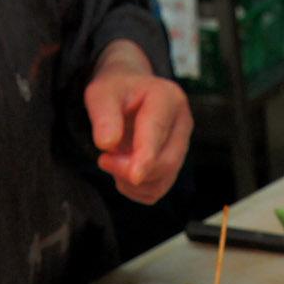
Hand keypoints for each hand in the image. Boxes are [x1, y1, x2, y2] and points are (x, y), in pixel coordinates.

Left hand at [84, 41, 190, 204]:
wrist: (128, 96)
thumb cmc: (116, 93)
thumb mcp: (101, 94)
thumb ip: (104, 116)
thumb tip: (107, 144)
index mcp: (167, 98)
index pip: (158, 132)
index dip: (147, 157)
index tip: (134, 176)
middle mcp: (182, 123)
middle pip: (166, 162)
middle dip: (131, 171)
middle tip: (103, 159)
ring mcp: (181, 147)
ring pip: (162, 182)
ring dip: (131, 183)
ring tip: (112, 160)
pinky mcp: (175, 165)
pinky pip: (156, 190)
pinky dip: (135, 190)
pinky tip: (122, 171)